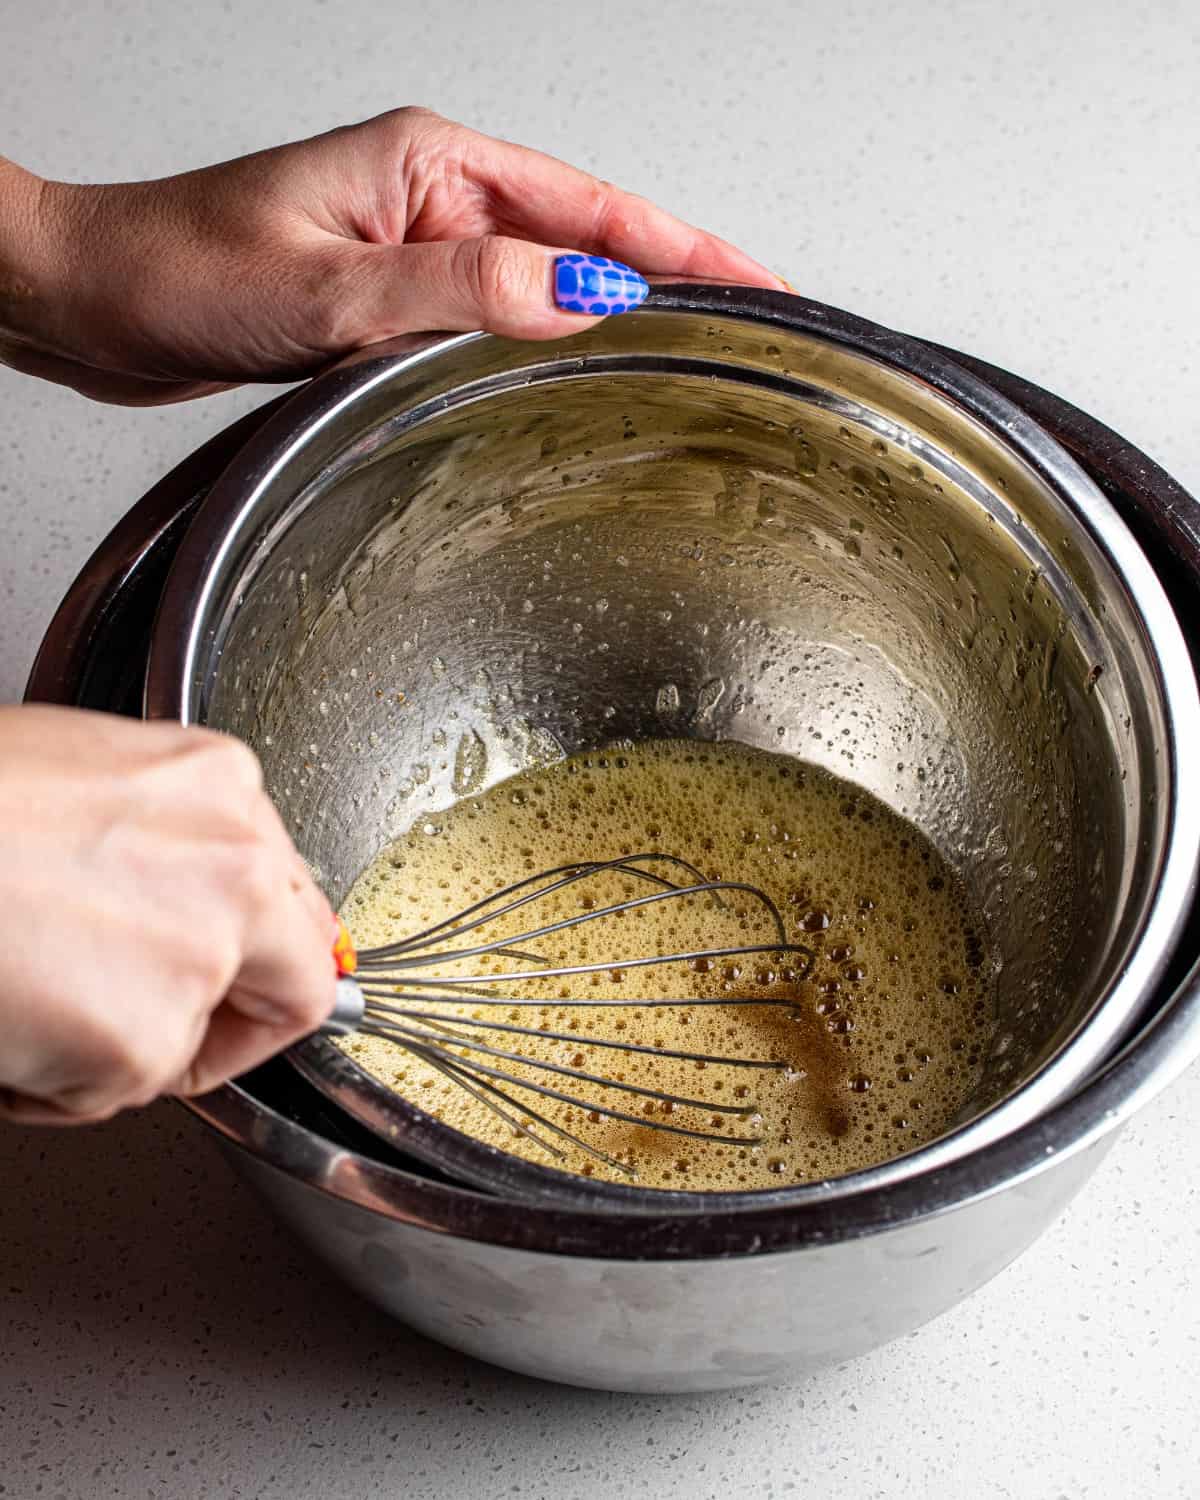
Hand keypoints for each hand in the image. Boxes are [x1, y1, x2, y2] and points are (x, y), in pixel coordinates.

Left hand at [0, 107, 784, 404]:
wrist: (92, 301)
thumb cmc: (177, 269)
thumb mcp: (328, 287)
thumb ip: (457, 292)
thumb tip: (575, 297)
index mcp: (429, 164)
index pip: (589, 205)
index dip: (682, 248)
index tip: (755, 281)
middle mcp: (430, 202)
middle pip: (583, 241)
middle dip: (666, 285)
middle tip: (745, 331)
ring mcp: (413, 254)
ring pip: (540, 287)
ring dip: (607, 321)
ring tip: (683, 360)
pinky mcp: (391, 304)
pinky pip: (492, 323)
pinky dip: (540, 349)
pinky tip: (570, 380)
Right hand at [0, 706, 337, 1123]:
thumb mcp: (81, 782)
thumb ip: (159, 842)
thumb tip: (173, 901)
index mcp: (220, 788)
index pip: (291, 896)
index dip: (256, 949)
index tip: (241, 979)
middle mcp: (235, 864)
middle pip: (299, 978)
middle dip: (236, 1019)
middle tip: (160, 1026)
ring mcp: (199, 954)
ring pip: (185, 1041)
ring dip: (110, 1043)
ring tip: (20, 990)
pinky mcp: (142, 1038)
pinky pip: (113, 1091)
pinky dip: (54, 1082)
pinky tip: (3, 1020)